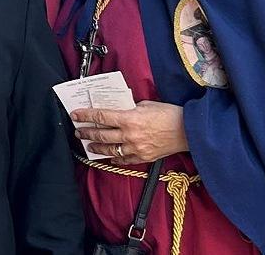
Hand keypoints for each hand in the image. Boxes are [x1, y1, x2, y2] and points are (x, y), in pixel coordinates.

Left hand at [71, 101, 188, 164]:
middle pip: (101, 135)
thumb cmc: (170, 114)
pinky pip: (124, 160)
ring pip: (109, 150)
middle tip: (78, 131)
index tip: (75, 114)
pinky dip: (115, 158)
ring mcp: (136, 148)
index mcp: (129, 119)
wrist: (189, 131)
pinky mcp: (143, 157)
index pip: (100, 116)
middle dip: (86, 133)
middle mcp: (130, 135)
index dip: (85, 115)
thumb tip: (118, 110)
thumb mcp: (146, 104)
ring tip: (89, 145)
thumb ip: (130, 108)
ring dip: (96, 147)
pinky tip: (109, 157)